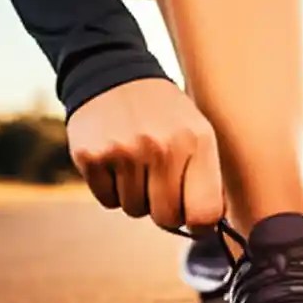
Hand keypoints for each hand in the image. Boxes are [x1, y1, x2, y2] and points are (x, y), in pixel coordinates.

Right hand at [67, 78, 224, 230]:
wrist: (113, 73)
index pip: (205, 213)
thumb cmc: (164, 114)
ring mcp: (124, 152)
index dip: (200, 225)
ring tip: (136, 161)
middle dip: (164, 208)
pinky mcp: (92, 156)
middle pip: (166, 218)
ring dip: (136, 195)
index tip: (194, 219)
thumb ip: (207, 178)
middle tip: (159, 181)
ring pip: (134, 210)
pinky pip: (107, 200)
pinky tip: (115, 159)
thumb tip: (210, 228)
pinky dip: (111, 188)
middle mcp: (162, 147)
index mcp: (196, 141)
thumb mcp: (197, 132)